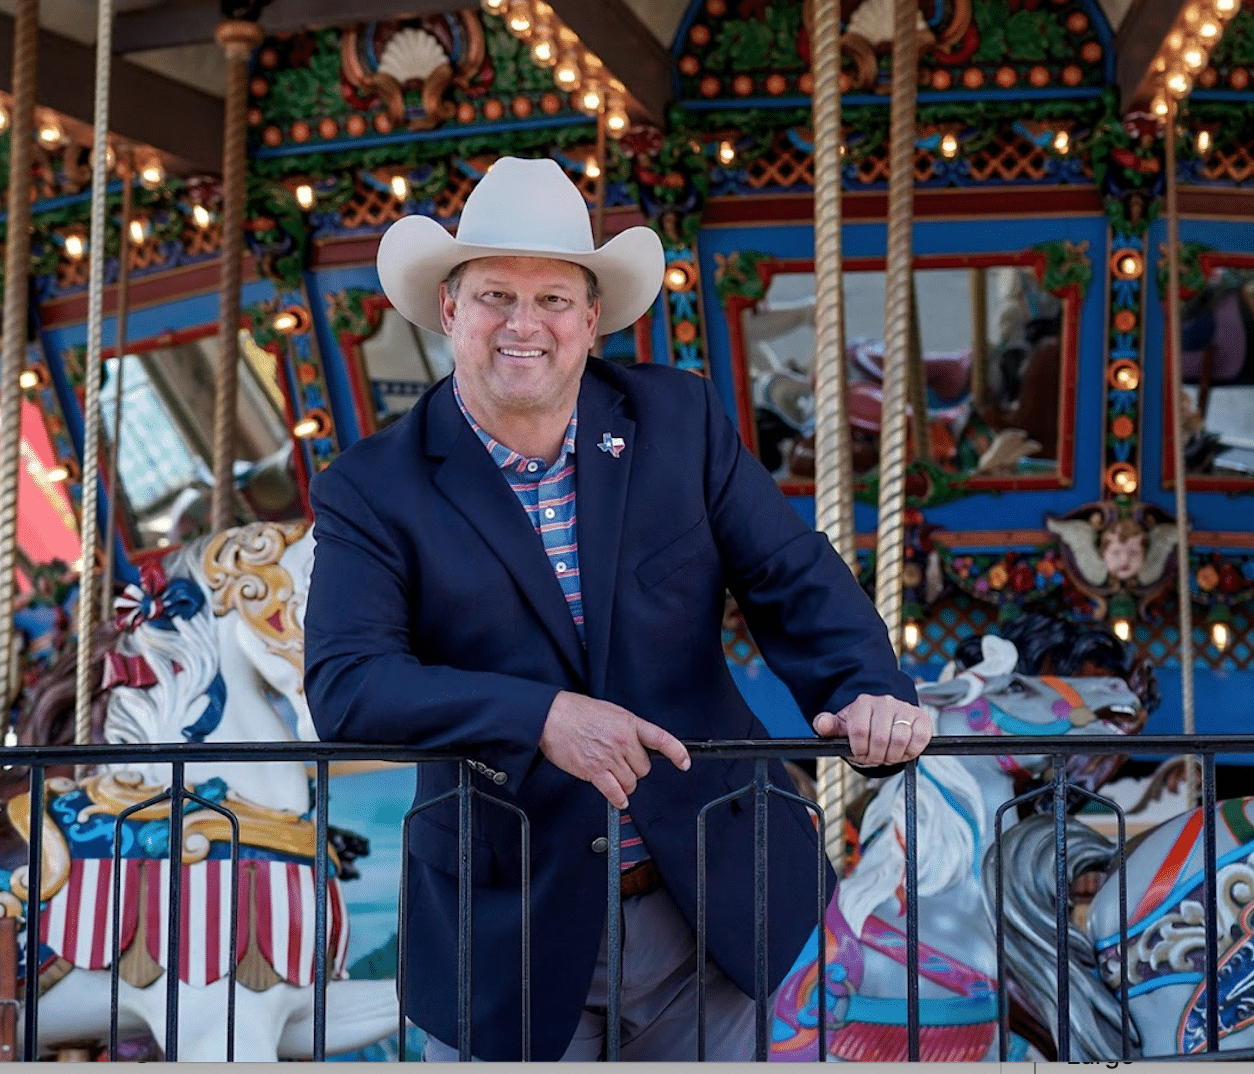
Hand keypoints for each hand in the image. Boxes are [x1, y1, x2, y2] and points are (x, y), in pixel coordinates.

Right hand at [539, 691, 690, 808]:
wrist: (551, 716)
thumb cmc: (577, 712)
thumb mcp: (611, 712)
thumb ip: (628, 728)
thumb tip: (638, 744)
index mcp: (629, 724)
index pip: (661, 739)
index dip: (677, 752)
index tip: (685, 763)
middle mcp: (623, 742)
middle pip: (644, 768)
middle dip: (635, 769)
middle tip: (621, 762)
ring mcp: (609, 757)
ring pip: (631, 783)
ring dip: (625, 783)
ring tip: (613, 773)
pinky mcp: (595, 771)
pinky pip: (615, 792)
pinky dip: (619, 799)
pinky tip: (618, 798)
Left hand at [813, 694, 931, 766]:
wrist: (884, 718)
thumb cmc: (861, 725)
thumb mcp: (841, 726)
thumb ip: (827, 725)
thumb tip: (822, 723)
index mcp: (863, 703)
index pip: (859, 731)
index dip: (859, 749)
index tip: (860, 754)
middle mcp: (885, 702)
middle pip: (881, 738)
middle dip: (876, 755)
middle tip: (875, 758)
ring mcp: (905, 708)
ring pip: (901, 739)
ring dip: (893, 755)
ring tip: (887, 755)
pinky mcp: (922, 717)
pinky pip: (920, 738)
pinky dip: (911, 751)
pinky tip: (902, 751)